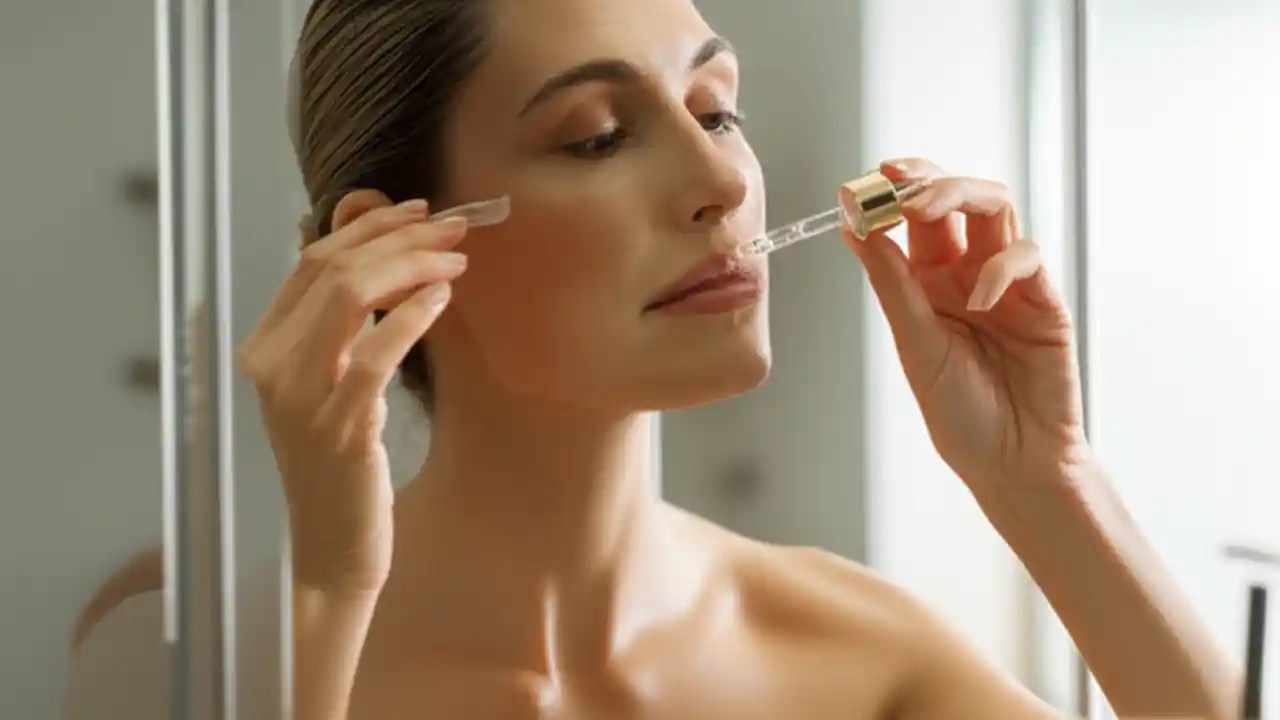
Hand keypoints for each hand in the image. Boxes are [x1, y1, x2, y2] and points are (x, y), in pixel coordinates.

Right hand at [237, 194, 467, 592]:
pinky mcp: (339, 429)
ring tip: (457, 260)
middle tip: (453, 229)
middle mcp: (271, 368)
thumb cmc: (342, 465)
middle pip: (333, 268)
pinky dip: (413, 315)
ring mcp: (301, 399)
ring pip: (350, 297)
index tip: (418, 210)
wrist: (334, 550)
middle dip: (399, 237)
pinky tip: (444, 300)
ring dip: (412, 265)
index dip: (367, 226)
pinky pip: (377, 354)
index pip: (311, 261)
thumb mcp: (329, 388)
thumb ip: (341, 326)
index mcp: (263, 349)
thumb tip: (373, 252)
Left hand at [846, 158, 1087, 489]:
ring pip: (996, 208)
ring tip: (924, 209)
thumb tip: (854, 229)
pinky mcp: (1044, 300)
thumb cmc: (962, 414)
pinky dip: (1001, 266)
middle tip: (898, 180)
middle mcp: (968, 273)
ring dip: (960, 195)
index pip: (915, 218)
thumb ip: (891, 284)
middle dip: (927, 179)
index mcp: (929, 282)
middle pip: (957, 199)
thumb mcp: (914, 345)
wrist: (1012, 462)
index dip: (895, 190)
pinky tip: (980, 299)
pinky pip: (1027, 256)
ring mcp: (1009, 282)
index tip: (866, 179)